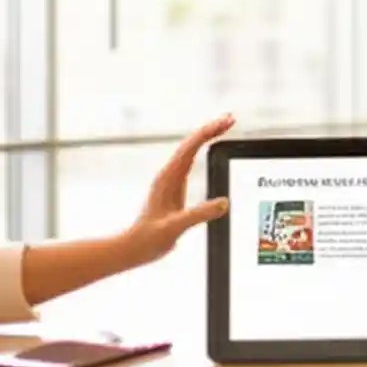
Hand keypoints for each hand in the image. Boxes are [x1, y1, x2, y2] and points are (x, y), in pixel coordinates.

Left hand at [121, 114, 234, 266]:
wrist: (135, 248)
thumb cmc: (150, 238)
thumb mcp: (175, 227)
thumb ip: (199, 215)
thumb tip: (224, 202)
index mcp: (168, 178)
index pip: (191, 147)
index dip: (209, 132)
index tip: (226, 123)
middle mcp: (169, 174)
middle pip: (191, 143)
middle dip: (211, 128)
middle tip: (231, 119)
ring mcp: (171, 179)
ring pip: (191, 150)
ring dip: (207, 136)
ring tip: (224, 126)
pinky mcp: (175, 187)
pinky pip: (190, 160)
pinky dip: (203, 149)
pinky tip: (210, 148)